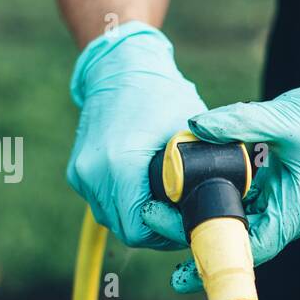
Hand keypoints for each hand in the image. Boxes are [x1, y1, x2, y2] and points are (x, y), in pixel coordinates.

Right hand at [66, 21, 204, 248]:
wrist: (121, 66)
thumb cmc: (162, 95)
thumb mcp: (190, 132)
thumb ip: (201, 171)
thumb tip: (222, 205)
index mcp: (120, 165)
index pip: (140, 229)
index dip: (168, 233)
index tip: (190, 224)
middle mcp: (93, 173)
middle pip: (127, 229)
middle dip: (158, 229)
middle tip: (184, 219)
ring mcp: (81, 173)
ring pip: (113, 219)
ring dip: (141, 219)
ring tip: (169, 205)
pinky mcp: (77, 172)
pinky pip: (104, 203)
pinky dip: (125, 204)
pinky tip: (149, 193)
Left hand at [141, 66, 299, 291]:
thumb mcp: (283, 116)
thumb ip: (239, 123)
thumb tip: (196, 127)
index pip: (256, 246)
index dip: (218, 257)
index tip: (183, 266)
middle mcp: (293, 216)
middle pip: (242, 242)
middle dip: (199, 240)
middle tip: (155, 223)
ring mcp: (286, 208)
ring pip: (240, 228)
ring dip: (205, 223)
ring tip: (162, 215)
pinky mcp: (279, 196)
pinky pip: (245, 209)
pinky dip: (218, 206)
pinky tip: (188, 199)